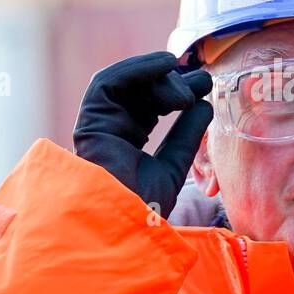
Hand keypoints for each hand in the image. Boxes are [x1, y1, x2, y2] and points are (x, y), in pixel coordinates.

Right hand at [73, 51, 213, 218]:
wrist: (123, 227)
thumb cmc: (146, 209)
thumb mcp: (174, 166)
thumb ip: (186, 135)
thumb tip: (204, 104)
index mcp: (127, 146)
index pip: (151, 108)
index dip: (177, 93)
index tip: (204, 87)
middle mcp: (110, 133)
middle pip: (140, 94)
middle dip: (173, 82)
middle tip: (203, 79)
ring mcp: (98, 127)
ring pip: (126, 85)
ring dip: (159, 77)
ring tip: (188, 82)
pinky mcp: (90, 122)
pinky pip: (107, 83)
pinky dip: (137, 68)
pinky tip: (165, 65)